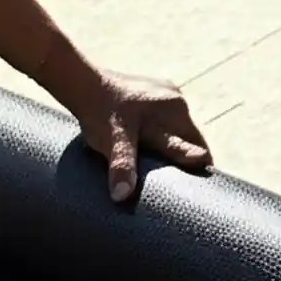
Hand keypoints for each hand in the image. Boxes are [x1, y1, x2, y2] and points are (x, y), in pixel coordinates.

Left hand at [45, 64, 211, 202]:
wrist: (81, 84)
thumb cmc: (99, 113)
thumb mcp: (112, 141)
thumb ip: (123, 166)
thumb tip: (122, 196)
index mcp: (175, 111)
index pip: (199, 149)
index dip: (198, 169)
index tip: (193, 187)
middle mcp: (176, 99)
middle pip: (191, 139)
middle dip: (184, 159)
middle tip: (173, 182)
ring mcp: (165, 93)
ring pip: (178, 130)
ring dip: (172, 146)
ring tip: (160, 165)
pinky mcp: (152, 92)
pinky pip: (165, 120)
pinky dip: (160, 133)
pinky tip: (147, 143)